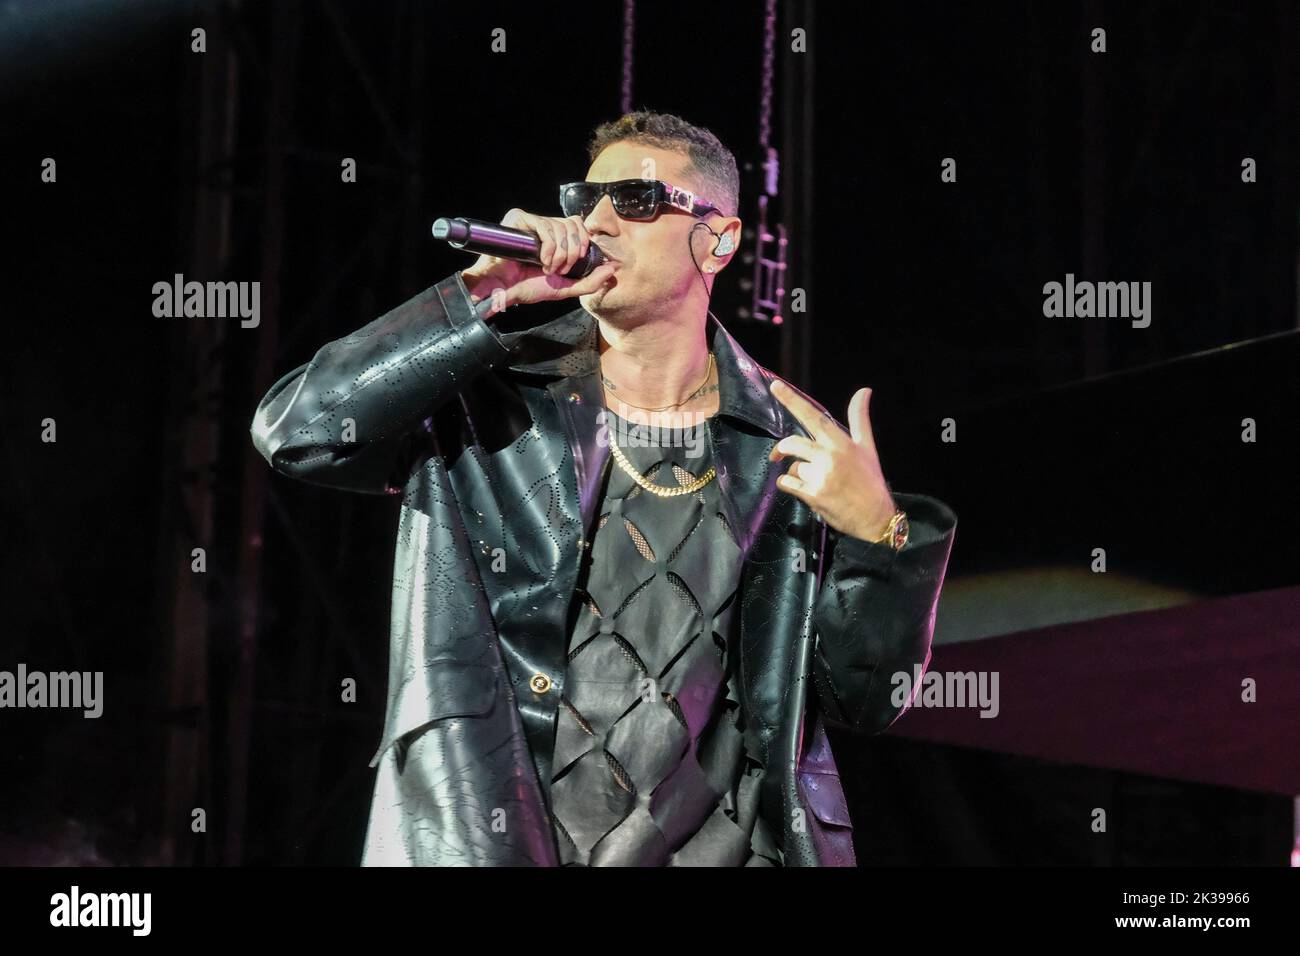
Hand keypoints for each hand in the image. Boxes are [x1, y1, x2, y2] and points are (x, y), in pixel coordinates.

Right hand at [461, 208, 617, 314]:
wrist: (502, 289)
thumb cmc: (527, 288)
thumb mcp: (564, 288)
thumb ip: (590, 282)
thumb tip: (612, 269)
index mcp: (555, 239)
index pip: (579, 225)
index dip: (583, 240)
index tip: (579, 259)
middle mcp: (544, 227)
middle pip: (573, 224)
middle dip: (572, 252)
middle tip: (560, 269)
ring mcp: (532, 221)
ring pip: (560, 226)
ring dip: (559, 253)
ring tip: (547, 267)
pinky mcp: (519, 218)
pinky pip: (545, 225)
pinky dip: (548, 247)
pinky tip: (541, 260)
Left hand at [767, 380, 896, 541]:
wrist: (875, 517)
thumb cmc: (870, 481)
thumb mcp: (867, 447)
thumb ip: (860, 419)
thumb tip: (864, 390)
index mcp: (841, 442)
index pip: (813, 416)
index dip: (792, 400)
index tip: (775, 385)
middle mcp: (830, 456)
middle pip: (792, 443)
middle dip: (782, 449)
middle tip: (780, 455)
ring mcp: (821, 476)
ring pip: (793, 467)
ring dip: (797, 474)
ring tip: (815, 482)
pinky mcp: (813, 495)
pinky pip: (788, 484)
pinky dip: (789, 486)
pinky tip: (804, 491)